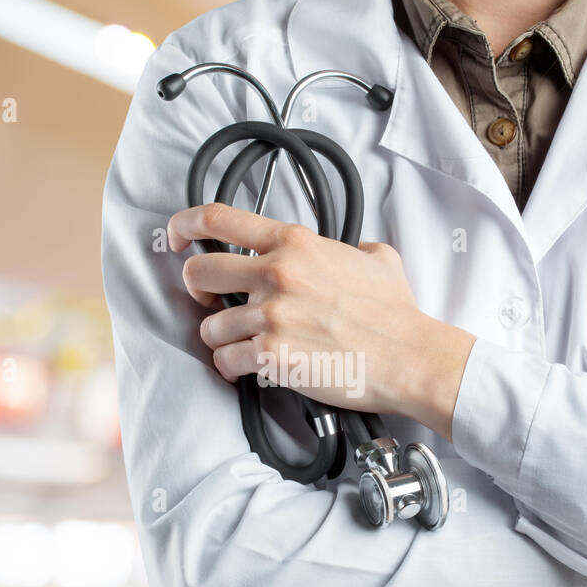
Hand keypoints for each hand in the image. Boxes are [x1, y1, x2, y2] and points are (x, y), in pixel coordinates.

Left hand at [168, 203, 473, 436]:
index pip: (217, 217)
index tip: (177, 237)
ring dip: (223, 340)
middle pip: (199, 273)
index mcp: (294, 243)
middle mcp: (276, 273)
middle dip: (198, 293)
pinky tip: (252, 369)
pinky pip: (226, 362)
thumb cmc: (395, 314)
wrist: (409, 357)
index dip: (184, 224)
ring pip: (210, 328)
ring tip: (245, 347)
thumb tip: (349, 249)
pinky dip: (234, 369)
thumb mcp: (376, 259)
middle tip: (213, 304)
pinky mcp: (271, 356)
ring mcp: (271, 315)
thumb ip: (350, 246)